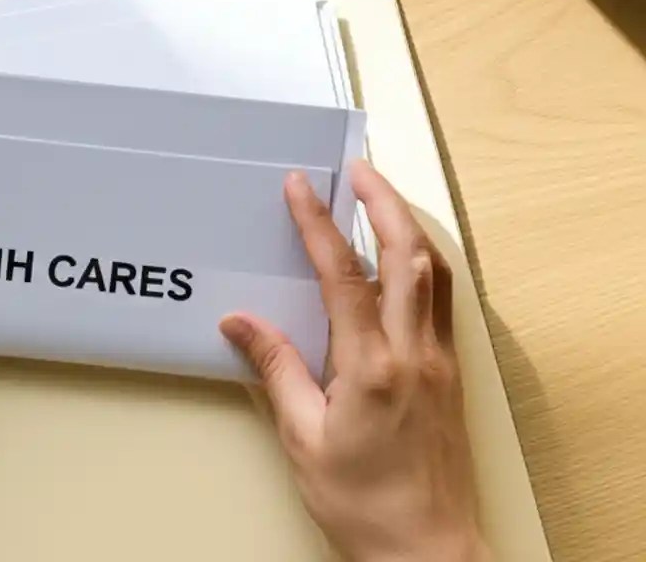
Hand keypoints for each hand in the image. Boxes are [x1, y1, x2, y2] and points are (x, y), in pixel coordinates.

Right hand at [221, 161, 487, 561]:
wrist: (427, 551)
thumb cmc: (365, 505)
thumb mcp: (304, 439)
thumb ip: (277, 370)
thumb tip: (242, 324)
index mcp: (372, 369)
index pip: (345, 277)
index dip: (321, 225)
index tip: (302, 188)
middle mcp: (415, 356)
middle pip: (409, 256)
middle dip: (383, 202)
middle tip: (358, 168)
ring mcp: (440, 363)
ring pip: (436, 274)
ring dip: (409, 227)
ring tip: (382, 199)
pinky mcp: (450, 376)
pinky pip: (443, 302)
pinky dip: (426, 264)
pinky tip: (409, 260)